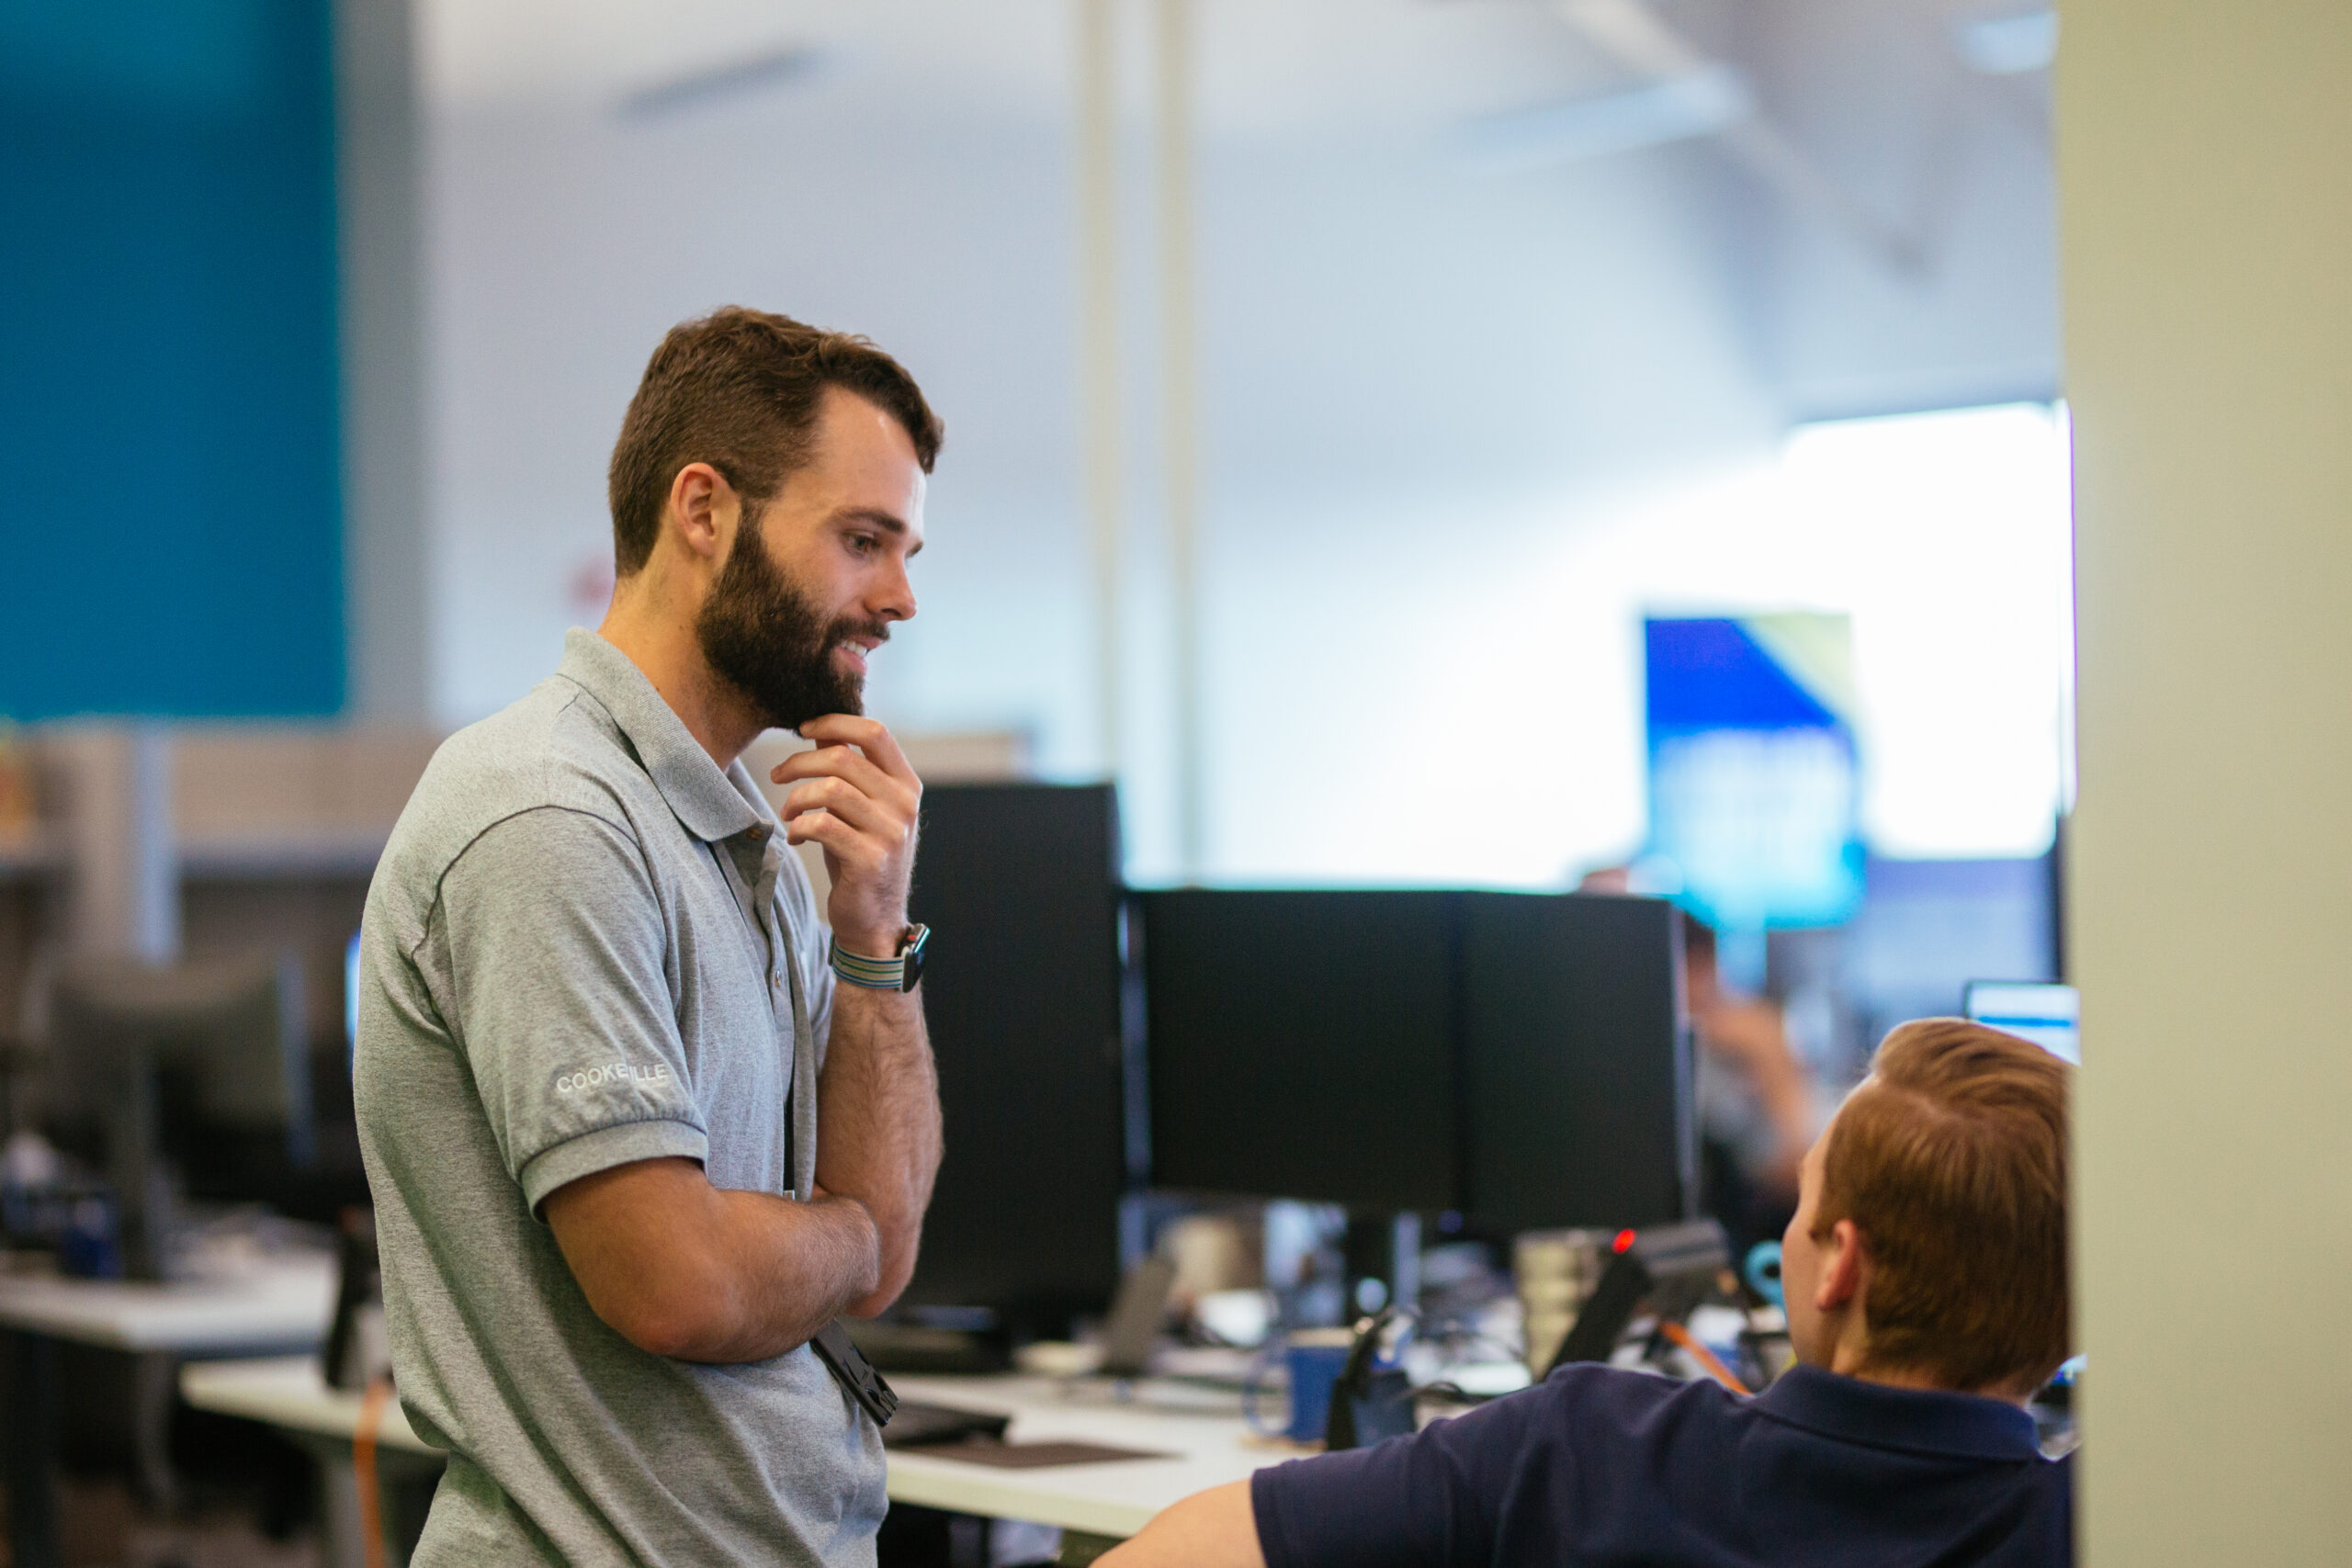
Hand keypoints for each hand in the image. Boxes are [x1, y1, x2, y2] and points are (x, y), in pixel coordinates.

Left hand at [770, 715, 921, 955]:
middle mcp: (904, 805)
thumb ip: (847, 769)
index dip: (835, 721)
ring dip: (796, 798)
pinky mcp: (870, 859)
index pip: (875, 732)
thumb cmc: (861, 855)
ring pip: (829, 789)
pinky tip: (796, 836)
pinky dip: (799, 826)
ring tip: (788, 813)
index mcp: (906, 784)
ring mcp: (890, 833)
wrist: (875, 918)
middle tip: (778, 774)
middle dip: (799, 762)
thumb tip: (821, 728)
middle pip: (842, 758)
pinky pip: (822, 825)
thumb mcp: (860, 807)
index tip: (802, 728)